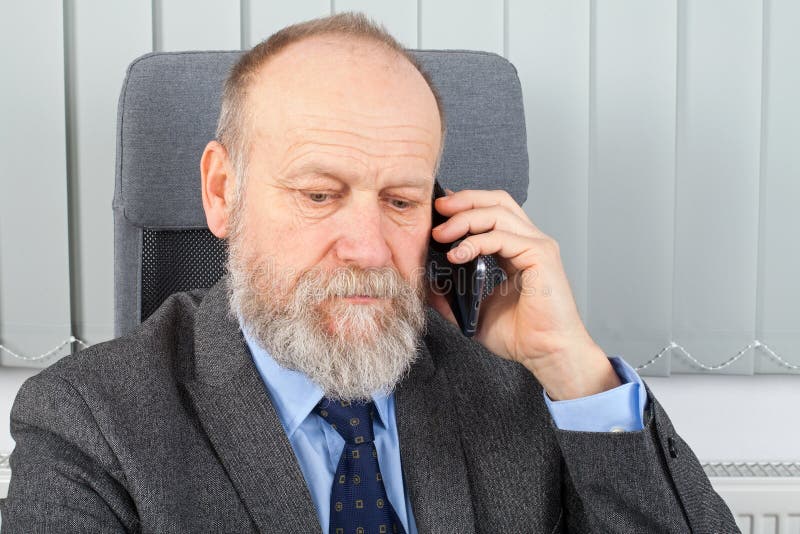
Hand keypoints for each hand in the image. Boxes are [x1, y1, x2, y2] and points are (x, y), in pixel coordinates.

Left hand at [427, 189, 619, 399]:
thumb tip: (427, 285)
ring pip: (498, 213)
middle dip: (464, 200)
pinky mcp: (541, 256)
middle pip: (497, 201)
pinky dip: (476, 242)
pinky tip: (457, 254)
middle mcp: (529, 242)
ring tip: (441, 234)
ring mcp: (538, 246)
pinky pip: (503, 237)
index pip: (492, 211)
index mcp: (516, 249)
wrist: (546, 354)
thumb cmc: (521, 336)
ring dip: (465, 219)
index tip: (439, 211)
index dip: (466, 204)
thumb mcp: (475, 311)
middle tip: (438, 209)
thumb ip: (452, 296)